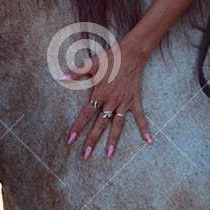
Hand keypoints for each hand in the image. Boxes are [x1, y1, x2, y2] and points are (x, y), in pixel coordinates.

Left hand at [60, 38, 152, 158]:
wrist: (131, 54)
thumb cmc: (110, 58)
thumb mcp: (91, 64)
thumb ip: (76, 72)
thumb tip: (60, 76)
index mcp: (99, 94)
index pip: (86, 114)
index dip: (77, 127)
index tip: (70, 140)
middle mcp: (111, 102)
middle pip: (100, 125)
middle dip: (92, 140)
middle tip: (85, 156)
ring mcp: (124, 103)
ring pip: (117, 125)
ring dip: (113, 140)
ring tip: (109, 155)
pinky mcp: (134, 101)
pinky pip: (140, 117)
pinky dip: (144, 128)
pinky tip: (148, 141)